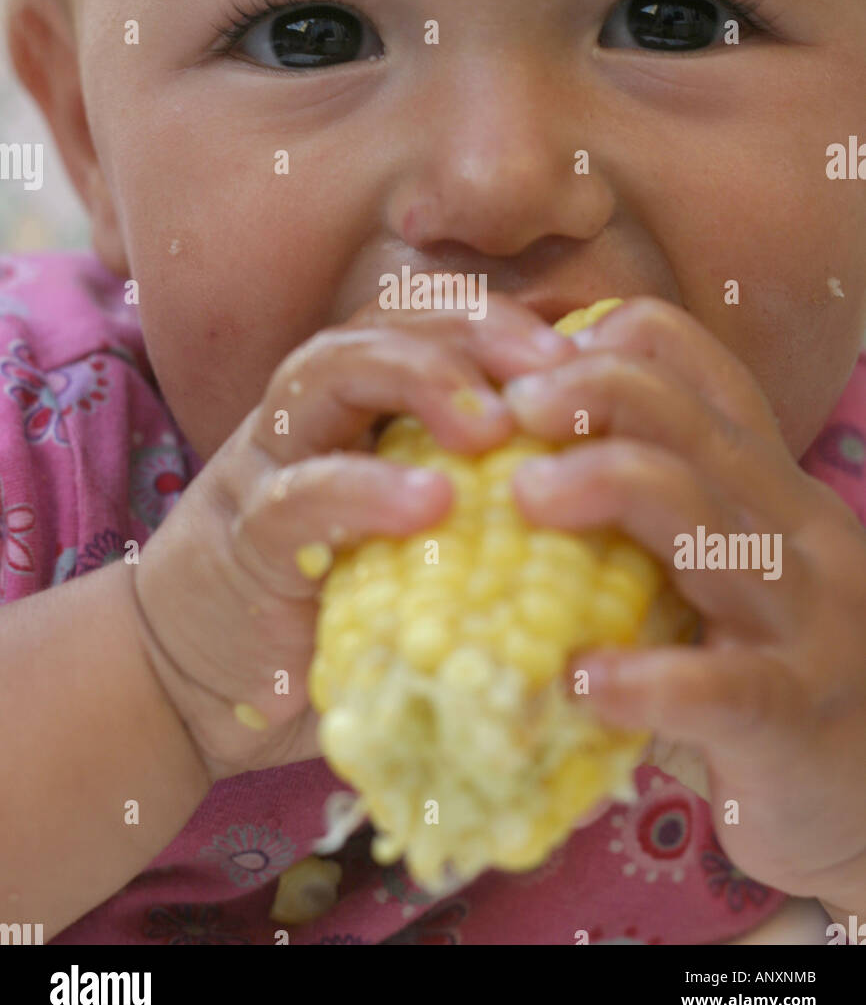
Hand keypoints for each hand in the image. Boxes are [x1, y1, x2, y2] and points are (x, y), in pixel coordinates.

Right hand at [131, 295, 574, 783]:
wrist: (197, 684)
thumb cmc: (338, 615)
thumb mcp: (425, 554)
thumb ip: (499, 524)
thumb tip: (619, 528)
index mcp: (364, 408)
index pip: (432, 322)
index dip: (508, 320)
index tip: (590, 350)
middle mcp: (316, 415)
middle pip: (384, 320)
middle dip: (474, 326)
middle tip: (554, 362)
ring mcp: (272, 465)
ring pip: (328, 370)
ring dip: (417, 378)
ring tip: (492, 426)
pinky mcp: (244, 540)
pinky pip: (296, 495)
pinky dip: (363, 491)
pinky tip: (429, 504)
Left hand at [504, 296, 865, 913]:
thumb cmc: (767, 672)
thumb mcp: (722, 566)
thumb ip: (647, 514)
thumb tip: (510, 469)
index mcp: (766, 490)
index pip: (704, 373)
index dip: (617, 345)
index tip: (530, 368)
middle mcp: (793, 533)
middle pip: (694, 426)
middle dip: (597, 393)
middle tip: (511, 405)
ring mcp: (806, 621)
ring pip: (708, 522)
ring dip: (609, 487)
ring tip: (524, 496)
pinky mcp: (797, 716)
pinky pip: (723, 686)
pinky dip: (649, 679)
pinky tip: (582, 679)